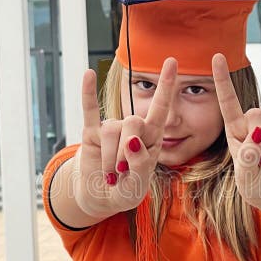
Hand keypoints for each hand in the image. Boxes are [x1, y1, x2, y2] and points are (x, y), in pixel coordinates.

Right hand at [72, 58, 177, 217]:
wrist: (101, 198)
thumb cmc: (126, 190)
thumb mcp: (138, 186)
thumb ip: (140, 165)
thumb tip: (132, 140)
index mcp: (152, 138)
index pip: (161, 109)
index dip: (166, 86)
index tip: (172, 61)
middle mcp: (133, 129)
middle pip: (133, 121)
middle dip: (127, 150)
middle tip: (122, 173)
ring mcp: (112, 129)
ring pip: (112, 131)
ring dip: (110, 159)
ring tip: (110, 175)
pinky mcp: (91, 133)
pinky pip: (89, 111)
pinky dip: (88, 93)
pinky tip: (88, 74)